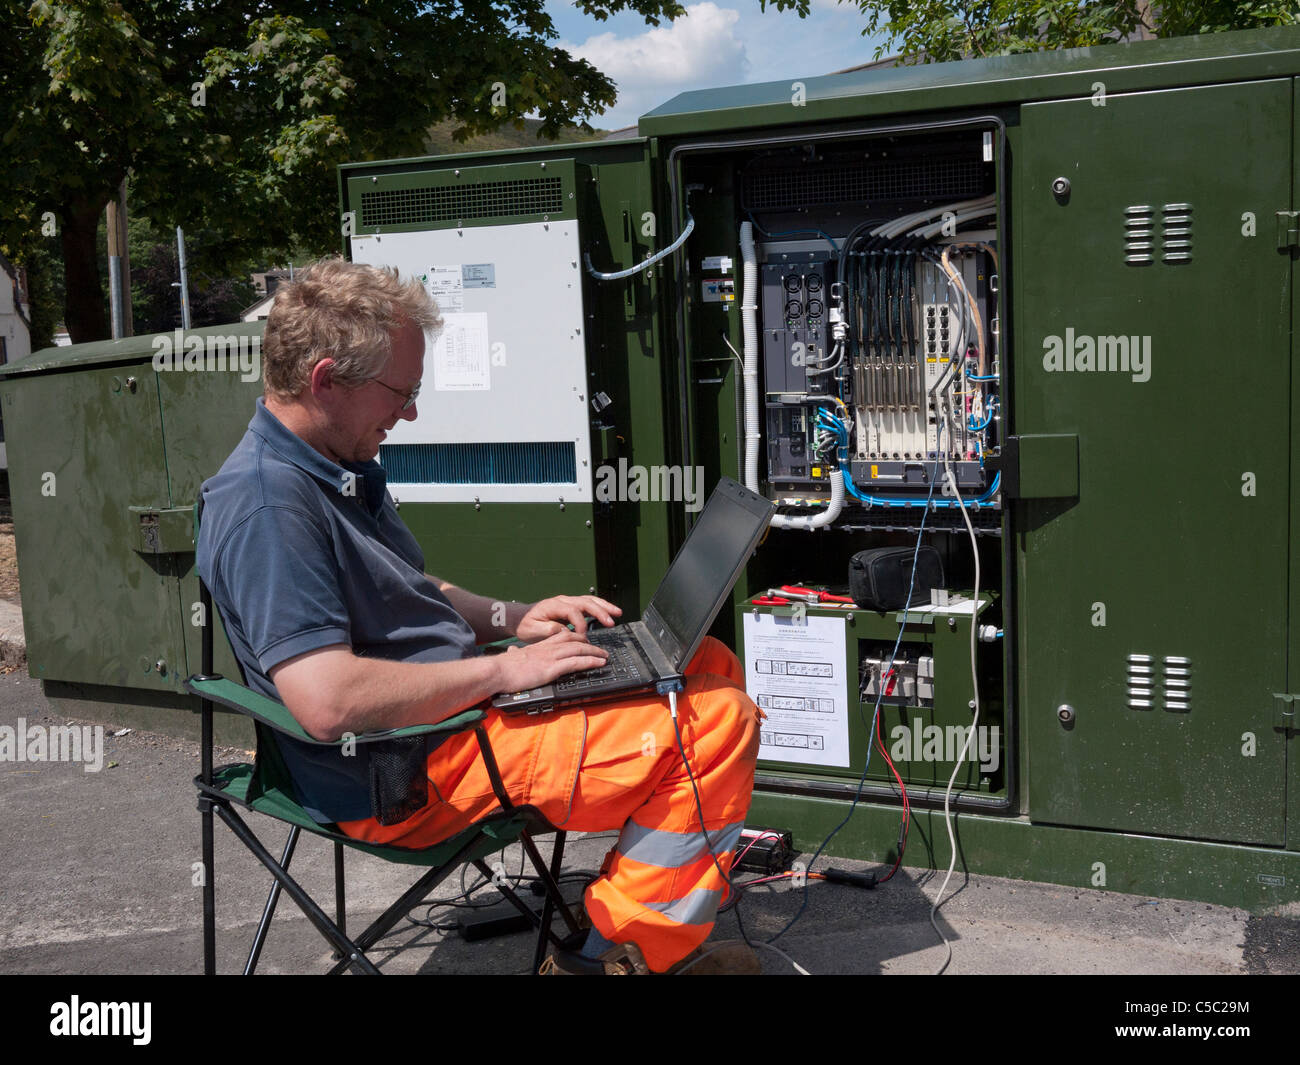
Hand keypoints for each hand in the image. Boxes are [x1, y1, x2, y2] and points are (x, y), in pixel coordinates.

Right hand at [495, 629, 609, 691]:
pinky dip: (590, 662)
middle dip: (590, 644)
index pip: (562, 636)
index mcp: (540, 646)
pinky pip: (575, 662)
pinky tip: (599, 663)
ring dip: (595, 652)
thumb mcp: (512, 656)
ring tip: (605, 656)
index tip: (585, 640)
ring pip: (579, 649)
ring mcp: (551, 657)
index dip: (576, 637)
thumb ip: (515, 653)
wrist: (497, 671)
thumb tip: (512, 651)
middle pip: (575, 640)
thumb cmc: (503, 667)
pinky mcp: (551, 669)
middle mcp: (548, 648)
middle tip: (600, 649)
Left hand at [515, 594, 621, 642]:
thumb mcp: (532, 630)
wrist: (521, 618)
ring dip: (604, 606)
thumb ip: (548, 629)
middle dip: (600, 612)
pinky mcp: (572, 606)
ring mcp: (568, 602)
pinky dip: (600, 607)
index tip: (582, 638)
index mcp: (553, 605)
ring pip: (590, 600)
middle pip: (585, 602)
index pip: (573, 611)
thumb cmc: (526, 625)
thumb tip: (564, 630)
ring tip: (618, 613)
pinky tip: (609, 613)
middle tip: (611, 622)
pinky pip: (589, 604)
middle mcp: (563, 600)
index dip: (580, 624)